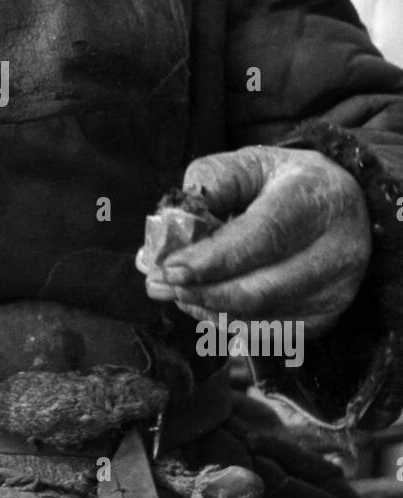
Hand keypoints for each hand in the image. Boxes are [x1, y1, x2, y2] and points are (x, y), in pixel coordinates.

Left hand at [139, 146, 371, 335]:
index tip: (171, 268)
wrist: (338, 205)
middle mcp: (337, 249)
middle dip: (201, 292)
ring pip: (259, 318)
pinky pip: (264, 332)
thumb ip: (208, 187)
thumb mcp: (248, 165)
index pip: (264, 237)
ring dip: (206, 308)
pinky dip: (226, 321)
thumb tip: (166, 230)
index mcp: (317, 198)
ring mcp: (336, 290)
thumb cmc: (283, 183)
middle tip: (158, 284)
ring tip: (174, 290)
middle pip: (261, 289)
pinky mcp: (326, 318)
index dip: (213, 259)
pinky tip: (205, 300)